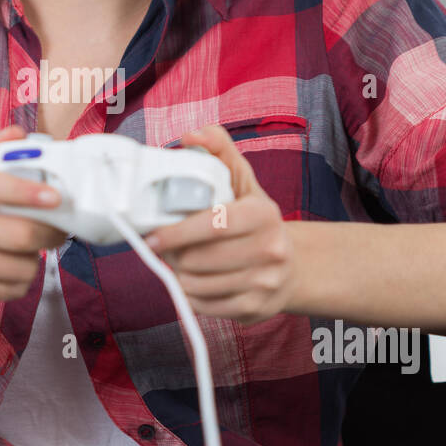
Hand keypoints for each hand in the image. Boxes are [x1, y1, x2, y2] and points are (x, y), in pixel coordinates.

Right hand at [0, 125, 66, 306]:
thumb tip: (17, 134)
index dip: (27, 191)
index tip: (55, 196)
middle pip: (18, 235)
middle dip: (50, 233)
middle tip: (59, 228)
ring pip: (21, 266)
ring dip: (35, 258)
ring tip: (29, 247)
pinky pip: (12, 288)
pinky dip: (22, 278)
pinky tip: (12, 265)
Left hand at [142, 124, 295, 323]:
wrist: (292, 267)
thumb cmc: (256, 220)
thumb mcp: (242, 182)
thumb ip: (218, 149)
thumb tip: (190, 136)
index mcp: (263, 214)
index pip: (213, 224)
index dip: (176, 231)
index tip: (153, 237)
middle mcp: (271, 249)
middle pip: (200, 258)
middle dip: (174, 255)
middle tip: (165, 249)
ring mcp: (265, 282)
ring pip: (198, 285)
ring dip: (179, 275)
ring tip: (181, 263)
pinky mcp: (255, 309)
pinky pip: (205, 306)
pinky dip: (191, 296)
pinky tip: (194, 282)